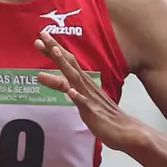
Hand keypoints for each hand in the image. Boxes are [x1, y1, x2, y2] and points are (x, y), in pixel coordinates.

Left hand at [35, 37, 151, 154]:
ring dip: (65, 65)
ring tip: (55, 52)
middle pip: (69, 64)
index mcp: (82, 82)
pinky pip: (84, 103)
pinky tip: (70, 91)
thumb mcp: (78, 97)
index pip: (67, 62)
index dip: (54, 49)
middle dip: (55, 49)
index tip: (42, 37)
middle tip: (42, 35)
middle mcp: (85, 86)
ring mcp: (90, 97)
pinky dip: (77, 96)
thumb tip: (44, 76)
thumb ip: (62, 86)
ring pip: (75, 78)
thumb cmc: (102, 115)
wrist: (124, 130)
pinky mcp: (93, 112)